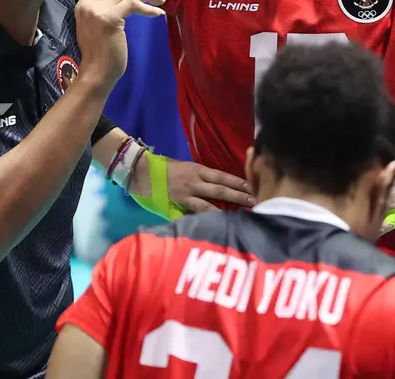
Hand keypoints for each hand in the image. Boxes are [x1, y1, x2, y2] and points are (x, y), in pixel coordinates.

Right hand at [75, 0, 165, 91]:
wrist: (97, 72)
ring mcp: (97, 10)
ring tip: (162, 1)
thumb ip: (106, 9)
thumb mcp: (99, 26)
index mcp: (83, 3)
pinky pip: (133, 4)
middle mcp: (87, 4)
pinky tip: (158, 13)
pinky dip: (149, 7)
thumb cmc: (102, 54)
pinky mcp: (109, 19)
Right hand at [129, 151, 253, 218]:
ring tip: (241, 215)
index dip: (239, 182)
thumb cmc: (160, 167)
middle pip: (221, 190)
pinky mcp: (175, 207)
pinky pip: (193, 215)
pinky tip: (216, 227)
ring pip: (210, 204)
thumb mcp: (182, 166)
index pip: (223, 177)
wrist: (138, 172)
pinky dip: (206, 220)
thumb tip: (215, 183)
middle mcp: (194, 182)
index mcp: (197, 170)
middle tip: (256, 202)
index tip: (254, 187)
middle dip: (240, 196)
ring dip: (226, 210)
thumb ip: (198, 175)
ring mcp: (185, 195)